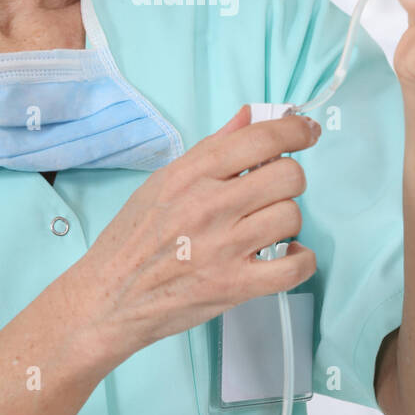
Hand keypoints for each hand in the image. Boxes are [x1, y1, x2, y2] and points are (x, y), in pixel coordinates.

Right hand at [66, 105, 320, 367]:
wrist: (109, 298)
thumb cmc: (131, 240)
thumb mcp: (161, 181)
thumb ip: (210, 148)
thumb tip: (248, 116)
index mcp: (190, 175)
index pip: (260, 138)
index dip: (295, 130)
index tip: (305, 131)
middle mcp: (210, 205)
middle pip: (287, 176)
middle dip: (290, 179)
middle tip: (274, 191)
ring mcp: (225, 247)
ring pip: (292, 216)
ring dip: (287, 221)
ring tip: (267, 228)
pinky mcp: (235, 286)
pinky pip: (294, 268)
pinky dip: (301, 260)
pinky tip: (287, 255)